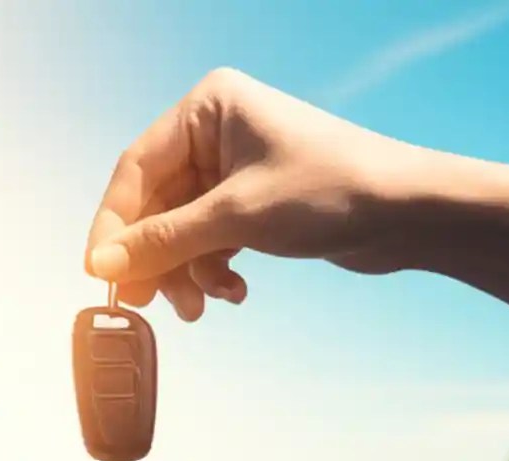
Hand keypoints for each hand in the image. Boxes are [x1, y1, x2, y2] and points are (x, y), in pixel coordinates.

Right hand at [85, 67, 438, 320]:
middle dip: (156, 256)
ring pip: (183, 226)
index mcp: (208, 106)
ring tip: (200, 305)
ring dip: (186, 269)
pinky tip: (234, 290)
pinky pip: (211, 237)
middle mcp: (217, 130)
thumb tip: (104, 263)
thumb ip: (164, 240)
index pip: (136, 167)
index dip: (114, 223)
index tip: (100, 272)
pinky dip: (214, 266)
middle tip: (148, 301)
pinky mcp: (255, 200)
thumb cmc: (333, 190)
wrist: (409, 213)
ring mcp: (237, 166)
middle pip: (157, 202)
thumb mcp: (236, 216)